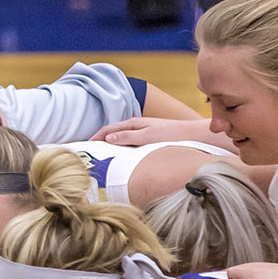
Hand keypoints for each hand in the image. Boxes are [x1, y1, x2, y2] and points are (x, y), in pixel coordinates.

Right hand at [92, 117, 212, 147]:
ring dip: (109, 143)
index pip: (108, 129)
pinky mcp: (147, 137)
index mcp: (133, 123)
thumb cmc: (171, 135)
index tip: (85, 146)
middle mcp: (136, 125)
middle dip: (99, 140)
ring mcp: (142, 131)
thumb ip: (128, 137)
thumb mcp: (147, 136)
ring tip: (101, 154)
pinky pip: (128, 141)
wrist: (192, 134)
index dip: (95, 137)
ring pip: (120, 137)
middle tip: (89, 152)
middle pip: (112, 132)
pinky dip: (120, 146)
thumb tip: (108, 138)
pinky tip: (121, 154)